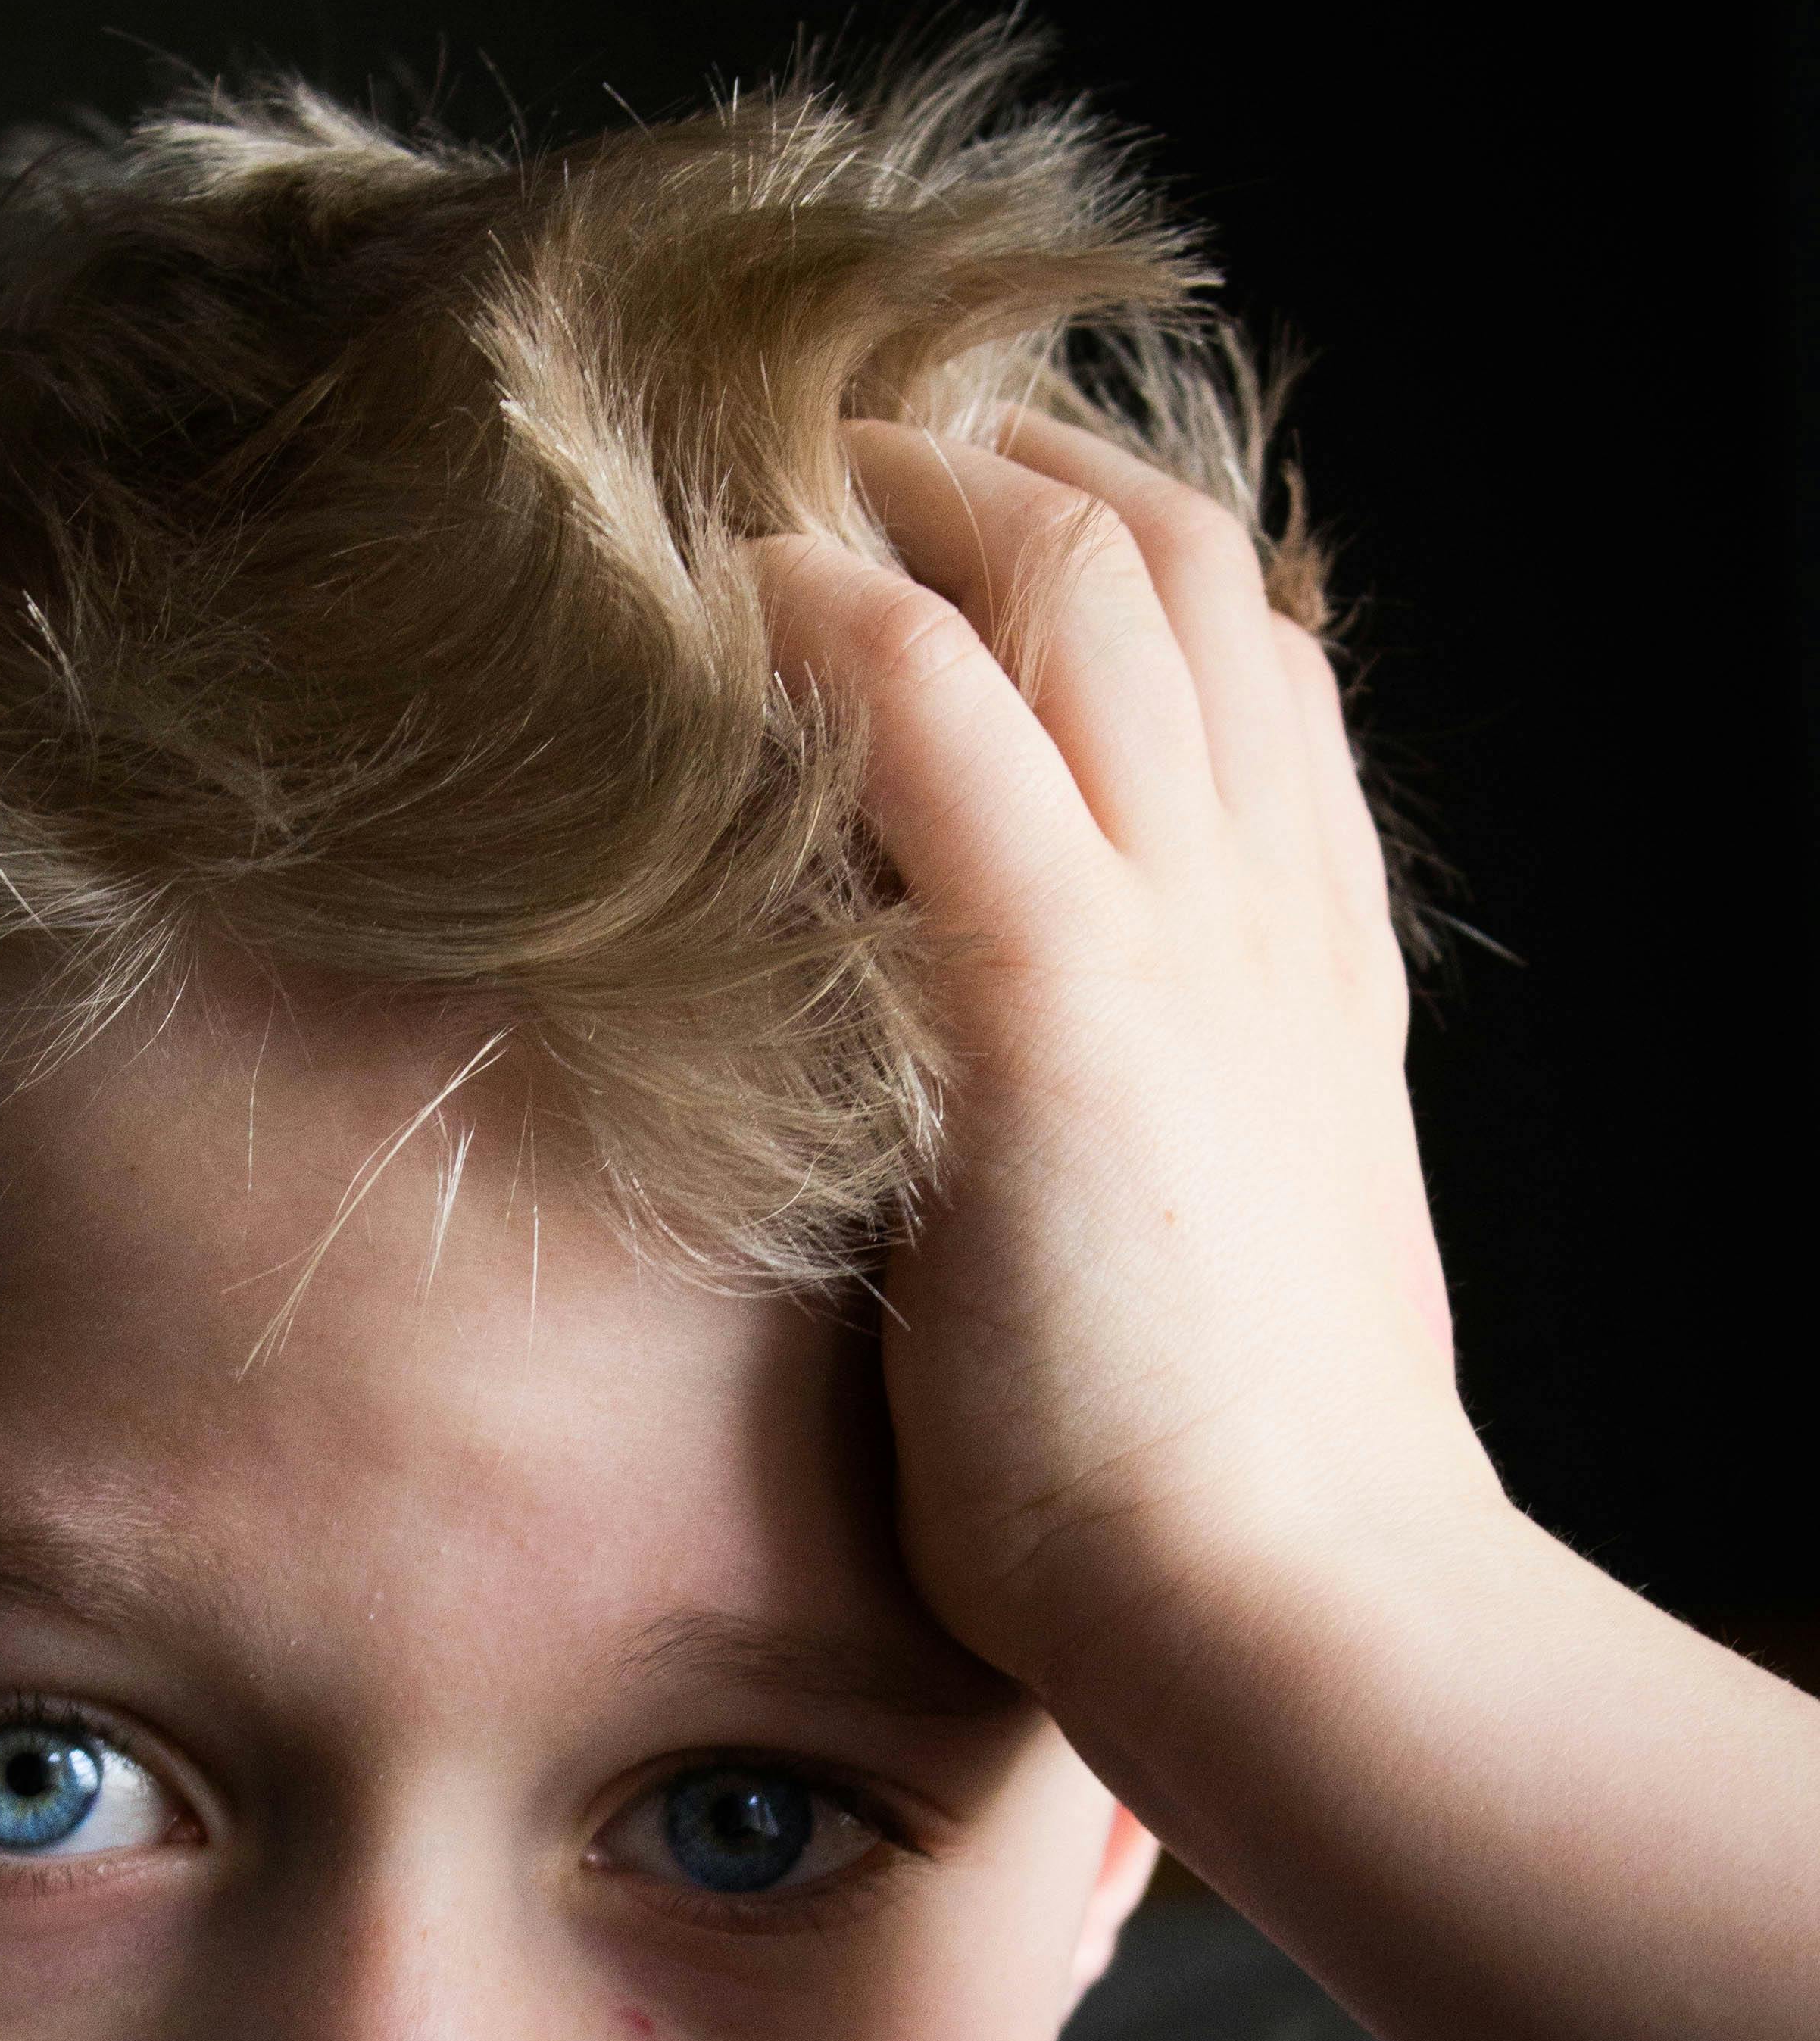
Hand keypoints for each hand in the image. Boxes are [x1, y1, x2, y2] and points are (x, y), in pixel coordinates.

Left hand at [760, 415, 1493, 1726]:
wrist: (1297, 1601)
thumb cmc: (1241, 1495)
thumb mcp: (1236, 1262)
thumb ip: (1175, 1155)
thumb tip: (1077, 1158)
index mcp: (1313, 964)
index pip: (1252, 667)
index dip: (1118, 554)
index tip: (987, 522)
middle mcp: (1264, 904)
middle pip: (1174, 567)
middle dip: (1017, 464)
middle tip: (853, 439)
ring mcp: (1178, 929)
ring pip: (1080, 581)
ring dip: (919, 490)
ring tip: (769, 465)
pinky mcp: (1057, 995)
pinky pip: (936, 709)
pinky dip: (831, 613)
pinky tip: (727, 581)